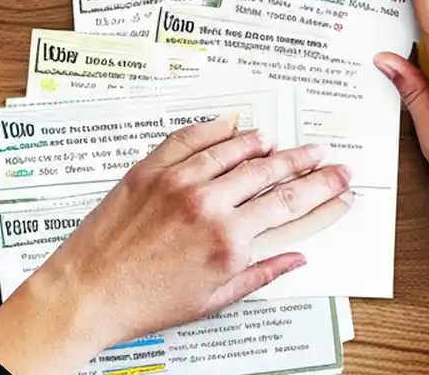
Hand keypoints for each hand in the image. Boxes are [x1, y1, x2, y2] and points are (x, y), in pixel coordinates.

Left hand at [0, 115, 352, 374]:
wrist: (88, 292)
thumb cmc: (145, 303)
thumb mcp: (213, 299)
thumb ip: (260, 274)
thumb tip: (296, 257)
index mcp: (230, 241)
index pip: (290, 204)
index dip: (321, 188)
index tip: (339, 179)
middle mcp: (209, 204)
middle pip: (270, 171)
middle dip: (302, 161)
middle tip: (320, 153)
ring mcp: (179, 182)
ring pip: (234, 148)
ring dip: (262, 142)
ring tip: (279, 140)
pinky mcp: (150, 169)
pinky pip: (190, 137)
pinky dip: (215, 128)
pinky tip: (230, 125)